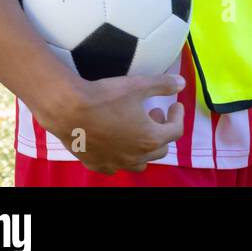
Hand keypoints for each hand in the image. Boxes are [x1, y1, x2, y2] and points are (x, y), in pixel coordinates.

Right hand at [35, 72, 185, 174]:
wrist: (69, 109)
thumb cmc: (106, 97)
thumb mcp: (140, 85)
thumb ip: (164, 84)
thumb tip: (182, 83)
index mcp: (150, 138)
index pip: (176, 131)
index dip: (178, 116)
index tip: (174, 105)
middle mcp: (135, 156)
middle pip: (160, 149)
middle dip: (162, 130)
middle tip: (154, 112)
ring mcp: (115, 163)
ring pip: (139, 163)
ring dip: (144, 148)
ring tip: (137, 128)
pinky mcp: (96, 164)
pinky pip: (115, 167)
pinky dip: (121, 157)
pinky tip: (116, 142)